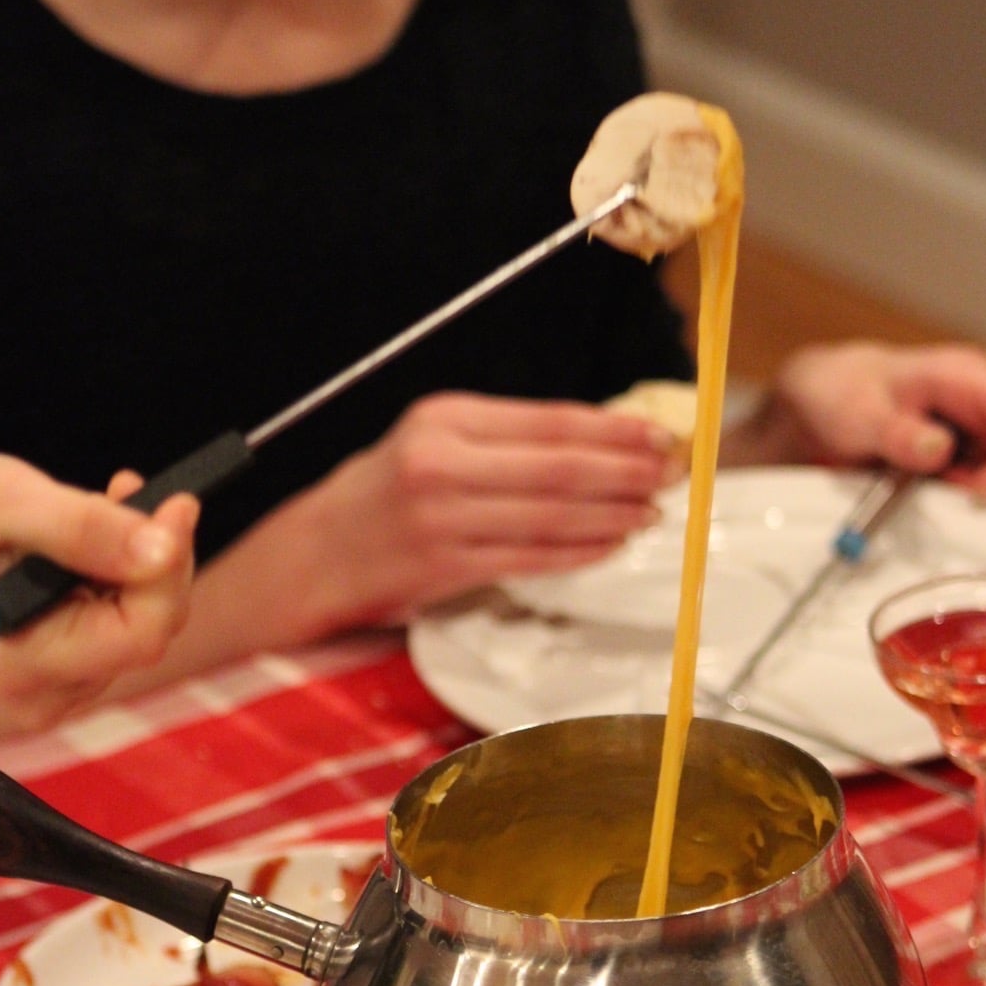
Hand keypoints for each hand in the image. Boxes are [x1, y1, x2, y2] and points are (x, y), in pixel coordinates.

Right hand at [0, 455, 197, 730]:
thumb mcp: (3, 501)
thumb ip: (82, 526)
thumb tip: (163, 549)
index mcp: (24, 663)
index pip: (142, 634)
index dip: (170, 568)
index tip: (177, 504)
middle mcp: (48, 692)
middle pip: (153, 629)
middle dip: (157, 556)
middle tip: (132, 490)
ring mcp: (64, 687)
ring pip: (150, 623)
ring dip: (143, 560)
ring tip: (106, 505)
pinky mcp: (78, 671)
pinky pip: (132, 622)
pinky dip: (129, 574)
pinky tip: (101, 540)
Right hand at [231, 390, 684, 640]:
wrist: (314, 555)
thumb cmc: (381, 496)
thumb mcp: (433, 443)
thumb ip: (504, 440)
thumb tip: (596, 443)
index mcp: (444, 419)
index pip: (549, 422)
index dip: (612, 431)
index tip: (658, 435)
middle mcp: (442, 463)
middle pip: (559, 468)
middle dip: (625, 473)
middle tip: (671, 475)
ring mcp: (443, 518)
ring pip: (551, 515)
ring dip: (611, 515)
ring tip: (650, 512)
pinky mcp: (446, 566)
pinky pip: (530, 558)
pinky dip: (578, 551)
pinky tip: (609, 544)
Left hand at [733, 342, 985, 500]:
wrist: (828, 399)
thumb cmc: (843, 395)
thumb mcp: (858, 414)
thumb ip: (895, 432)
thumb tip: (938, 450)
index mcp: (974, 378)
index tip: (976, 496)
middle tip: (948, 500)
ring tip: (934, 495)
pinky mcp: (981, 458)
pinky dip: (973, 507)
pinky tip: (934, 498)